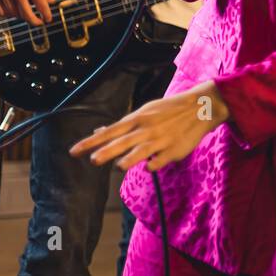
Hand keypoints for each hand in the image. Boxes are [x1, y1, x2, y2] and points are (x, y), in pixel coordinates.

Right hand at [0, 0, 55, 24]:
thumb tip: (51, 1)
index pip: (41, 5)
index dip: (46, 15)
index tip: (48, 19)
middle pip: (27, 14)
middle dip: (35, 21)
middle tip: (39, 21)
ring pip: (14, 14)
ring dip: (22, 17)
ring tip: (26, 14)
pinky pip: (0, 12)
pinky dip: (7, 15)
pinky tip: (12, 12)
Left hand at [69, 81, 230, 172]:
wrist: (201, 106)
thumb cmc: (169, 110)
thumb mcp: (145, 112)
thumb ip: (123, 126)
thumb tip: (99, 132)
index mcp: (137, 119)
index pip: (109, 132)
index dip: (91, 142)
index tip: (74, 151)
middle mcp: (146, 129)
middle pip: (123, 141)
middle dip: (108, 150)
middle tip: (92, 160)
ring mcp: (161, 139)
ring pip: (143, 150)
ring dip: (130, 158)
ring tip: (118, 166)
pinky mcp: (174, 149)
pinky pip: (161, 159)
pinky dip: (154, 163)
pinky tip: (147, 168)